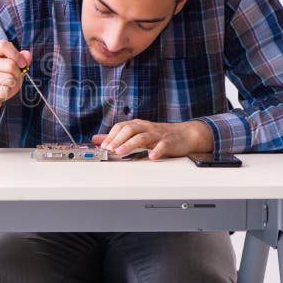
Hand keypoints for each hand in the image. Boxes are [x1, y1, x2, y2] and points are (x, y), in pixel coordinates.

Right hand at [0, 41, 31, 125]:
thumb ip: (21, 61)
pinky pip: (5, 91)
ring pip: (9, 79)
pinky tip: (1, 94)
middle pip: (10, 65)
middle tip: (13, 80)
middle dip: (18, 75)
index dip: (16, 54)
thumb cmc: (2, 82)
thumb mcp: (13, 70)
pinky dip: (8, 94)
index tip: (23, 64)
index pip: (3, 45)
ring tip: (6, 87)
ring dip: (13, 85)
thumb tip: (27, 54)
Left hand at [92, 120, 212, 159]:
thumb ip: (117, 136)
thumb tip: (97, 139)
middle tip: (109, 149)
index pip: (121, 127)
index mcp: (138, 125)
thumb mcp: (138, 133)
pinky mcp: (169, 143)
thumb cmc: (160, 135)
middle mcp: (146, 128)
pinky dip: (156, 151)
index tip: (103, 145)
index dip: (111, 135)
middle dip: (118, 139)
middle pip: (130, 130)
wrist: (185, 134)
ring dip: (130, 144)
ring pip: (142, 137)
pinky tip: (151, 156)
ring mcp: (157, 135)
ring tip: (121, 152)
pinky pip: (162, 146)